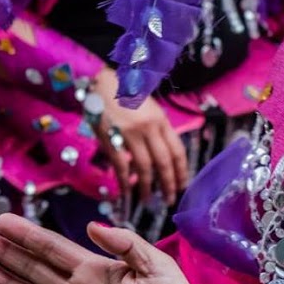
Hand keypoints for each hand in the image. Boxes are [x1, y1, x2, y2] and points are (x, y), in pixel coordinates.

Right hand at [93, 76, 189, 203]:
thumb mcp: (149, 109)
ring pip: (145, 167)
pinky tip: (126, 191)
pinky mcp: (112, 139)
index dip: (182, 171)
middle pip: (164, 162)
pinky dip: (124, 181)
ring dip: (147, 187)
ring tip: (148, 200)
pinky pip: (121, 165)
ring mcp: (130, 134)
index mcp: (161, 120)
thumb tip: (163, 155)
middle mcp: (149, 128)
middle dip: (168, 184)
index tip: (183, 185)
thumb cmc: (126, 95)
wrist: (100, 83)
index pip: (177, 150)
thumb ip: (157, 130)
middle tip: (169, 200)